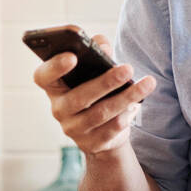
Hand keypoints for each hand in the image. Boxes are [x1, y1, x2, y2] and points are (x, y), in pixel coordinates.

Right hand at [31, 28, 155, 156]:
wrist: (103, 128)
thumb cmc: (96, 88)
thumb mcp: (94, 68)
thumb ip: (96, 51)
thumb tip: (103, 47)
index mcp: (54, 86)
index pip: (43, 76)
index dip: (55, 67)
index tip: (72, 56)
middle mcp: (59, 109)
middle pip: (79, 97)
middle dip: (106, 82)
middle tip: (127, 68)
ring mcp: (74, 129)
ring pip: (100, 114)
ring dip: (126, 97)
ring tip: (147, 84)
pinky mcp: (91, 143)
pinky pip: (110, 130)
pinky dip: (126, 116)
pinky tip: (138, 105)